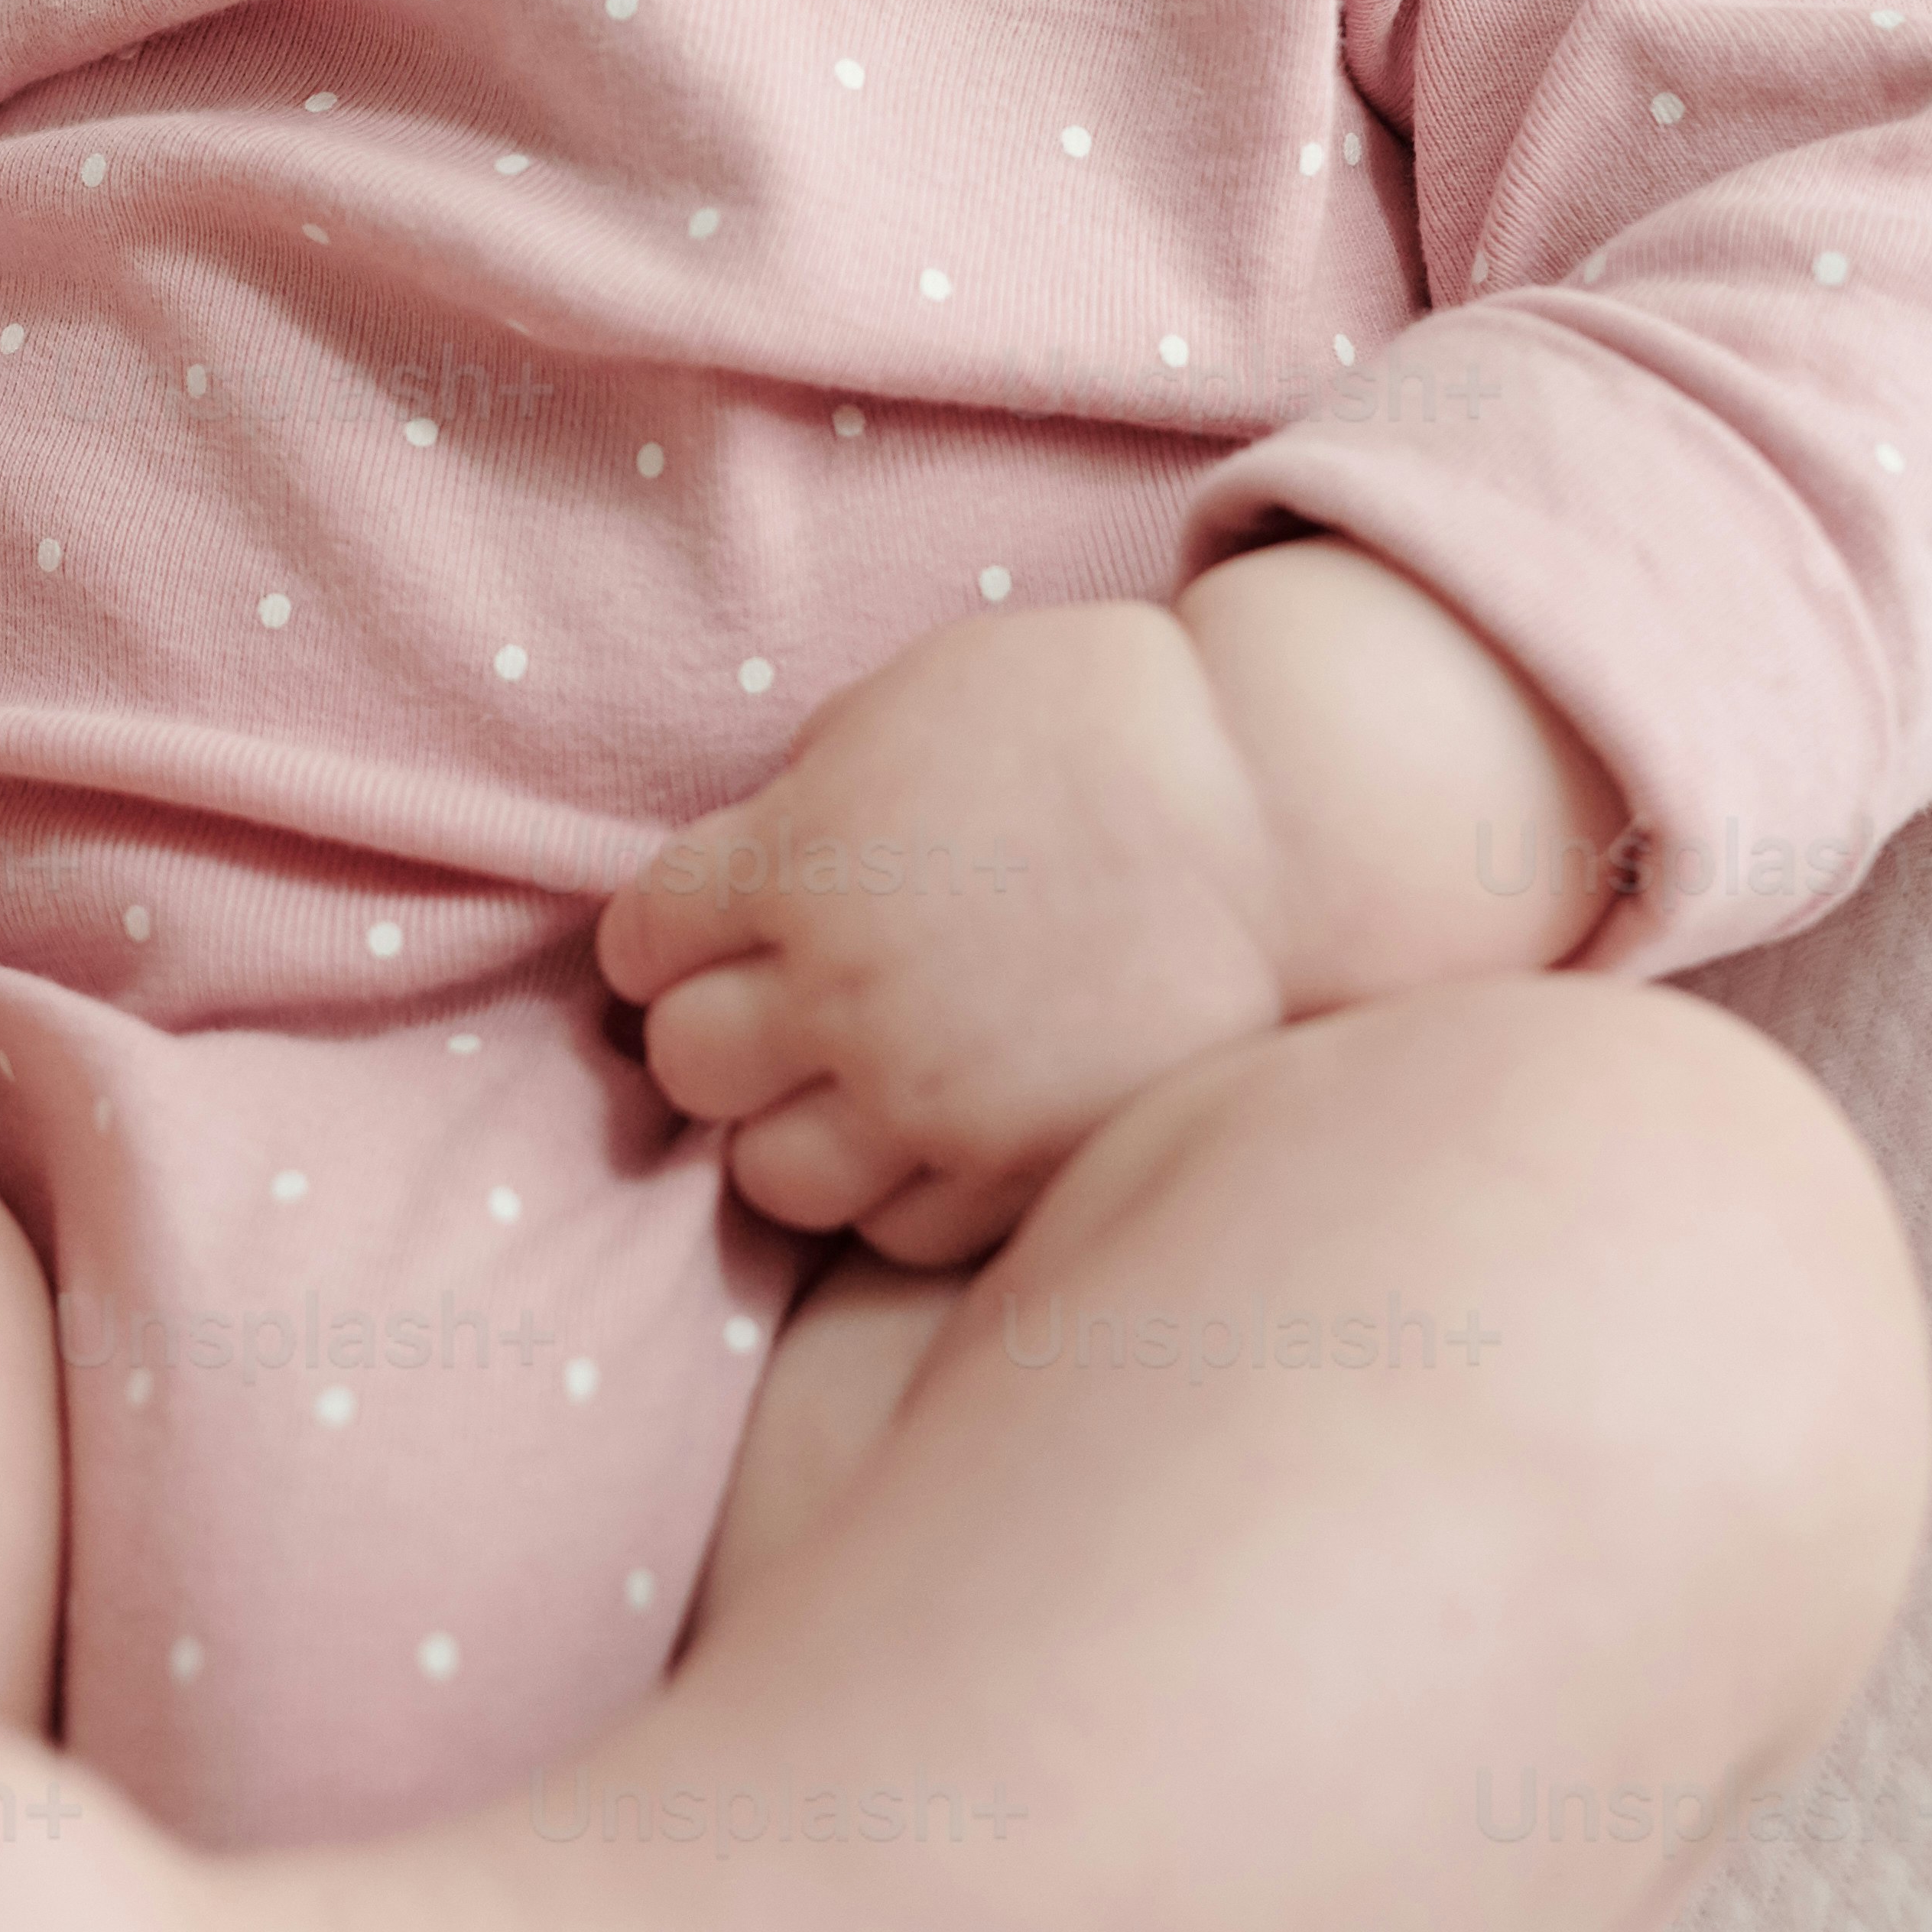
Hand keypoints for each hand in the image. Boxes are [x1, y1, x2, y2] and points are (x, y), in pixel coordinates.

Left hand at [592, 602, 1292, 1266]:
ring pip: (773, 1176)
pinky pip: (896, 1233)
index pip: (640, 939)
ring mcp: (934, 1096)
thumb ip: (812, 790)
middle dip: (715, 1035)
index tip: (701, 934)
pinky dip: (897, 1192)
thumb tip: (751, 864)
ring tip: (850, 1088)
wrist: (1290, 810)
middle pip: (688, 1065)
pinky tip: (937, 1131)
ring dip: (793, 1131)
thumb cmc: (1110, 723)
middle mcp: (847, 989)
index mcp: (804, 856)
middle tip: (774, 1011)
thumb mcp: (921, 698)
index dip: (663, 937)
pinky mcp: (1019, 1170)